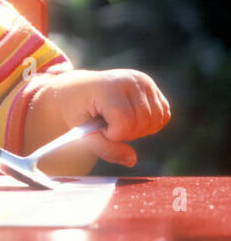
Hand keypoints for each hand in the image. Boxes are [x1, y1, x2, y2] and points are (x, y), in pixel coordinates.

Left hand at [41, 68, 170, 166]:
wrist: (78, 89)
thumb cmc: (77, 110)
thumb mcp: (81, 131)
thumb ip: (104, 148)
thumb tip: (132, 161)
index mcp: (109, 86)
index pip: (125, 122)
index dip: (113, 134)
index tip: (98, 127)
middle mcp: (131, 80)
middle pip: (143, 122)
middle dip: (126, 133)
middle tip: (107, 125)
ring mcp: (145, 82)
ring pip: (156, 121)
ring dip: (138, 131)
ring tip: (117, 121)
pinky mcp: (153, 87)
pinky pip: (163, 116)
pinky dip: (149, 125)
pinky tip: (131, 120)